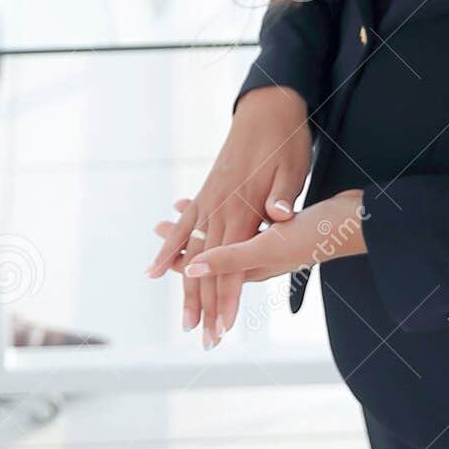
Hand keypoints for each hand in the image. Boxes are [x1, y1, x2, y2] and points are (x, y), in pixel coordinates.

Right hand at [144, 87, 313, 348]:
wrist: (268, 108)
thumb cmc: (286, 140)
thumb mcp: (294, 169)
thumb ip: (282, 197)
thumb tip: (277, 217)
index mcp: (243, 207)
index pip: (234, 265)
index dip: (228, 299)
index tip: (222, 328)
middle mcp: (220, 207)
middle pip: (209, 268)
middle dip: (206, 307)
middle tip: (202, 341)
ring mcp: (209, 199)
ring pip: (190, 254)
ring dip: (186, 289)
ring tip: (183, 320)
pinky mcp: (206, 191)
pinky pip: (182, 226)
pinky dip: (168, 248)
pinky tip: (155, 268)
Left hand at [183, 189, 366, 315]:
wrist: (357, 217)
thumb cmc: (322, 230)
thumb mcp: (275, 242)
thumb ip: (236, 255)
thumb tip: (196, 267)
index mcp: (251, 261)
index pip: (212, 281)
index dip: (194, 296)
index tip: (184, 320)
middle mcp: (258, 259)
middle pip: (214, 269)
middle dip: (190, 277)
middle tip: (161, 276)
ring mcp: (271, 246)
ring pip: (224, 249)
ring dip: (198, 246)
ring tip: (171, 238)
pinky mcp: (280, 232)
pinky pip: (241, 232)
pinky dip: (222, 227)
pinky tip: (219, 213)